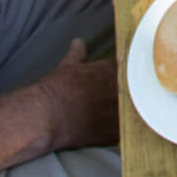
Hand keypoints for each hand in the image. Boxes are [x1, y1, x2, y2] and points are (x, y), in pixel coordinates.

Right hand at [35, 37, 119, 151]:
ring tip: (102, 118)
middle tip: (103, 103)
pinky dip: (115, 131)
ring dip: (119, 113)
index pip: (124, 72)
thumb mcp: (67, 67)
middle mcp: (120, 89)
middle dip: (121, 95)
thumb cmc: (55, 90)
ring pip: (128, 112)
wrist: (47, 116)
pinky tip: (102, 130)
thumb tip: (78, 43)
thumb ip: (77, 54)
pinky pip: (122, 131)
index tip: (105, 87)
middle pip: (129, 92)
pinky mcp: (116, 133)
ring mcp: (120, 111)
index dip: (115, 80)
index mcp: (111, 70)